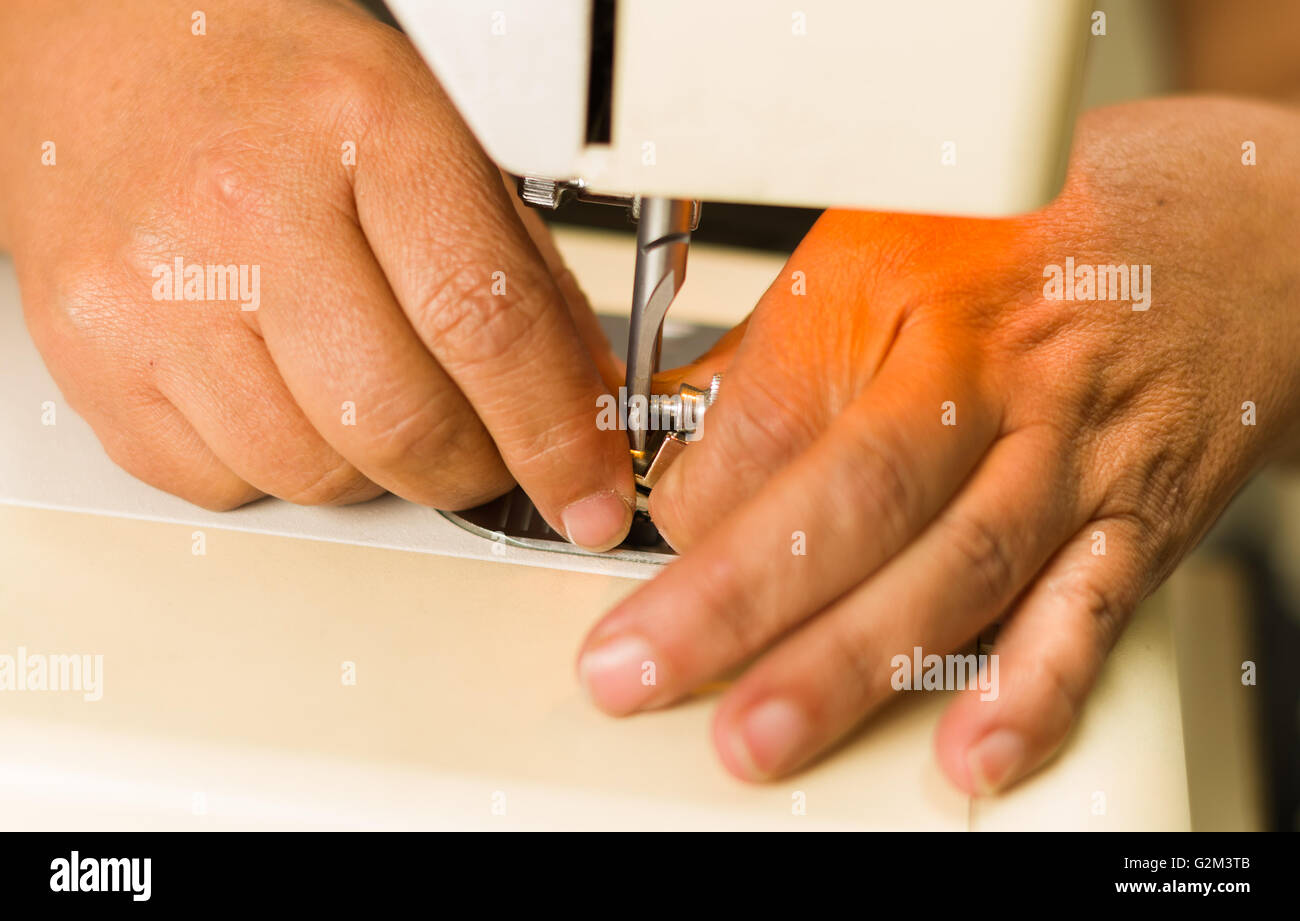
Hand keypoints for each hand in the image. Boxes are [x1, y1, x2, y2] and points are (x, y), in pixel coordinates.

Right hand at [0, 0, 632, 549]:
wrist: (110, 53)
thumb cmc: (277, 86)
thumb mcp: (429, 127)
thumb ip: (514, 267)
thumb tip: (579, 399)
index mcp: (362, 129)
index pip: (487, 322)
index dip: (556, 435)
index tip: (589, 496)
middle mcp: (246, 209)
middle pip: (400, 423)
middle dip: (468, 469)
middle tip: (482, 450)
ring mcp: (155, 290)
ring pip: (316, 475)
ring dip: (372, 468)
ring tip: (365, 392)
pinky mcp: (92, 355)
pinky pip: (223, 484)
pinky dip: (278, 466)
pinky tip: (278, 390)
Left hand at [577, 97, 1299, 791]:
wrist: (1258, 228)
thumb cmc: (1062, 229)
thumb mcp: (897, 235)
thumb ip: (789, 352)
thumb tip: (686, 449)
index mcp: (915, 284)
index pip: (774, 409)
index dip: (691, 498)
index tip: (632, 553)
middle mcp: (998, 374)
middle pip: (856, 498)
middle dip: (734, 599)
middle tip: (637, 671)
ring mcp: (1076, 454)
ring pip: (955, 573)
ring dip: (849, 666)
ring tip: (757, 734)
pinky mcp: (1142, 520)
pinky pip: (1086, 615)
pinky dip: (1025, 693)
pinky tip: (967, 756)